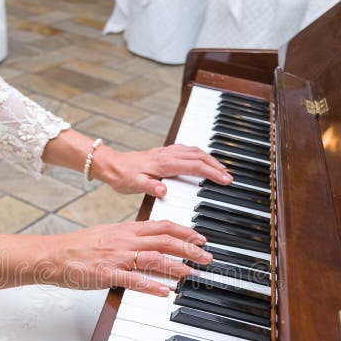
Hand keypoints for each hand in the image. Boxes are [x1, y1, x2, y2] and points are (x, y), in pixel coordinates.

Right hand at [41, 220, 212, 295]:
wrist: (52, 255)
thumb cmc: (78, 247)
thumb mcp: (107, 235)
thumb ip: (129, 237)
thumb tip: (148, 241)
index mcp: (125, 229)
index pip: (162, 226)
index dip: (184, 231)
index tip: (200, 238)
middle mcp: (124, 240)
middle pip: (164, 240)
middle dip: (189, 248)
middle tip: (206, 257)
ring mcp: (116, 257)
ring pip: (153, 258)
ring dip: (176, 266)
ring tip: (192, 273)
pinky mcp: (107, 274)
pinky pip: (132, 279)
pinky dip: (151, 285)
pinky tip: (165, 291)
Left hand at [93, 144, 232, 197]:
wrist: (111, 165)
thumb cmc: (122, 176)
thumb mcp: (134, 185)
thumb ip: (149, 187)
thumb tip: (163, 190)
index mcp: (164, 164)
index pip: (194, 166)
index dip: (211, 172)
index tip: (224, 180)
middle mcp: (167, 155)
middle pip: (199, 156)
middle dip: (216, 166)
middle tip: (229, 177)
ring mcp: (166, 152)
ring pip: (194, 151)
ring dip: (210, 159)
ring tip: (221, 169)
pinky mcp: (164, 153)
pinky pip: (187, 150)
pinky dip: (199, 154)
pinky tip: (202, 159)